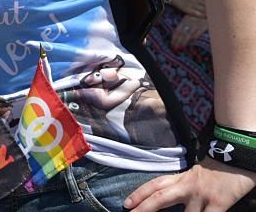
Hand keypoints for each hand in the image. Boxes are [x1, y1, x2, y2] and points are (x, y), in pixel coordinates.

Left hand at [123, 157, 255, 210]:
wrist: (238, 158)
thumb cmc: (217, 171)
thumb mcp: (194, 175)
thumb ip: (180, 185)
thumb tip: (165, 199)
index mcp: (181, 178)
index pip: (155, 185)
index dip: (139, 194)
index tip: (126, 204)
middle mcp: (188, 186)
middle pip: (160, 197)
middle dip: (144, 207)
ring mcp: (202, 195)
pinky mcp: (219, 203)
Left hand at [170, 14, 208, 50]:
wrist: (212, 11)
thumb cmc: (201, 16)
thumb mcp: (192, 18)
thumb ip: (187, 25)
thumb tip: (180, 35)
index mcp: (185, 19)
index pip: (178, 29)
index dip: (174, 37)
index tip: (171, 44)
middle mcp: (190, 21)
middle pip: (182, 32)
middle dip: (177, 41)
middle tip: (174, 48)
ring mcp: (197, 23)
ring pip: (188, 33)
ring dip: (184, 41)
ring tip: (180, 47)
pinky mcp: (205, 24)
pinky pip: (198, 31)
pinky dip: (195, 35)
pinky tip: (191, 40)